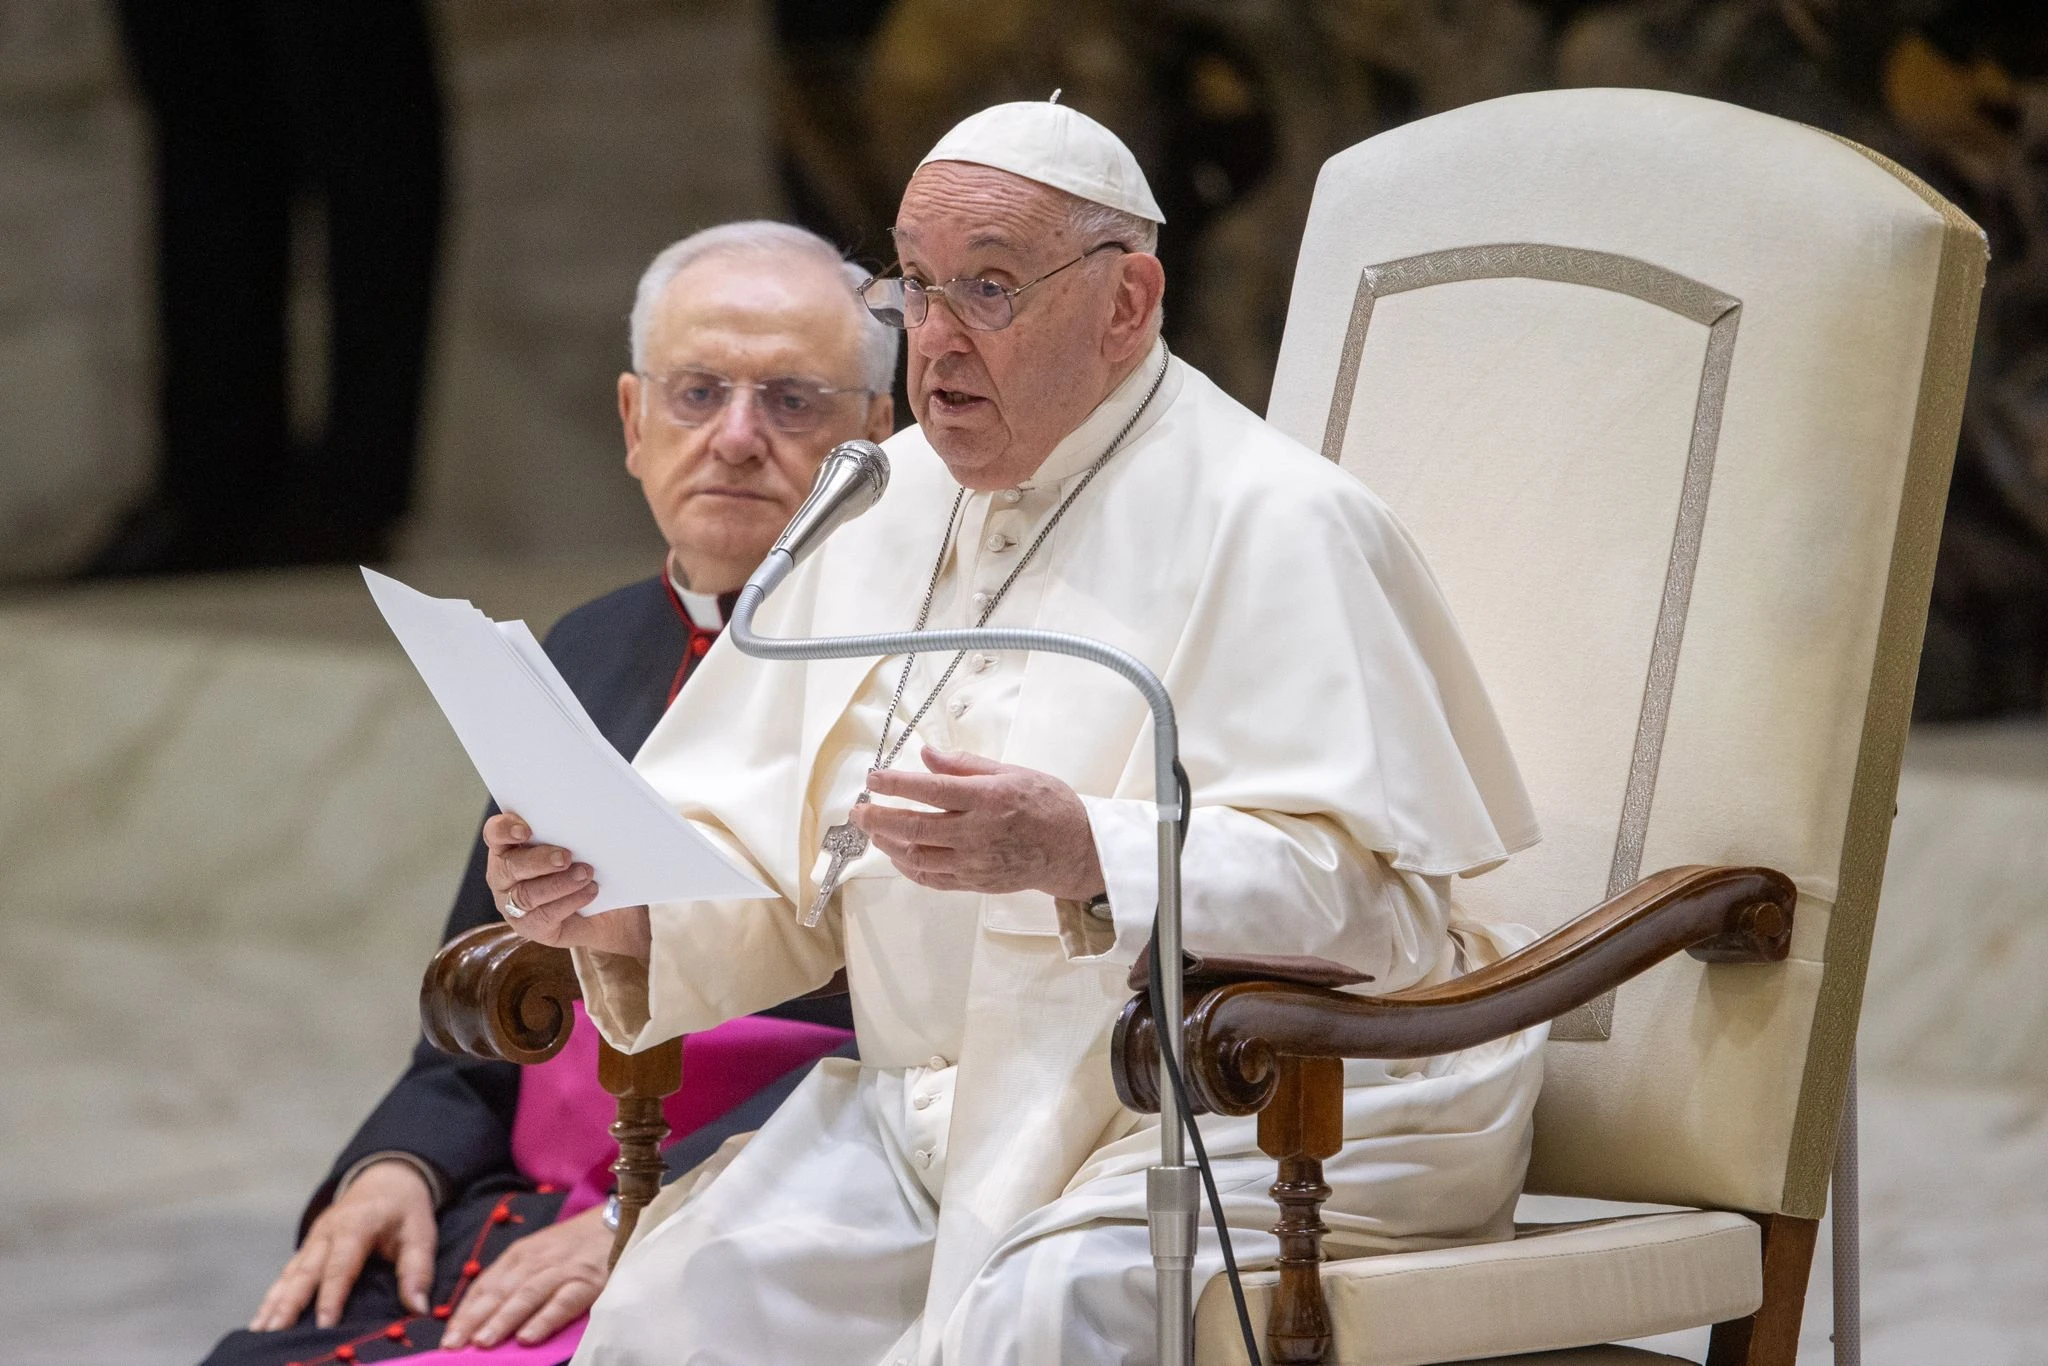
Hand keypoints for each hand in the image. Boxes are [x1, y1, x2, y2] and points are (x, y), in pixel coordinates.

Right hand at [250, 1159, 435, 1330]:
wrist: (387, 1178)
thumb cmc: (405, 1209)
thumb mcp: (421, 1233)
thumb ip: (418, 1269)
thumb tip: (419, 1308)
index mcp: (356, 1225)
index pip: (341, 1265)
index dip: (332, 1296)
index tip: (324, 1324)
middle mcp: (328, 1232)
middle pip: (306, 1271)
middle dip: (290, 1303)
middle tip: (277, 1331)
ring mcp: (314, 1238)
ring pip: (291, 1273)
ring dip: (275, 1302)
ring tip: (261, 1330)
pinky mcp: (309, 1246)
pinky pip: (288, 1273)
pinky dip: (273, 1295)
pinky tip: (261, 1319)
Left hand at [440, 1202, 611, 1349]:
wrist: (620, 1221)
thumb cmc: (574, 1246)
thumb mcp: (539, 1254)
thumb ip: (513, 1279)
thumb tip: (479, 1316)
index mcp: (520, 1254)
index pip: (486, 1284)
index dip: (466, 1311)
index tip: (448, 1337)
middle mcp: (537, 1260)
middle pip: (501, 1290)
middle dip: (476, 1318)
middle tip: (455, 1344)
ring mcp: (563, 1270)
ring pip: (527, 1295)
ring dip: (504, 1319)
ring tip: (484, 1342)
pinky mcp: (589, 1281)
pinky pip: (564, 1302)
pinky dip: (544, 1319)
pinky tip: (528, 1336)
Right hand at [484, 811, 650, 957]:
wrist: (608, 908)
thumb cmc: (587, 865)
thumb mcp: (579, 845)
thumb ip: (570, 833)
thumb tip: (586, 818)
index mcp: (510, 847)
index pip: (495, 834)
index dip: (504, 830)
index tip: (526, 830)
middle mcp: (505, 876)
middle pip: (509, 866)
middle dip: (538, 860)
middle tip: (565, 857)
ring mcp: (513, 905)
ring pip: (526, 895)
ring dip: (558, 883)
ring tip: (586, 874)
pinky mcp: (531, 927)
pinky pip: (544, 916)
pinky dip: (569, 902)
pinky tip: (590, 891)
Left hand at [852, 747, 1104, 899]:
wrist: (1074, 850)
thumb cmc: (1047, 805)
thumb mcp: (1012, 771)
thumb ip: (966, 764)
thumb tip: (927, 754)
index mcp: (988, 799)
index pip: (931, 790)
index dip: (896, 784)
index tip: (873, 778)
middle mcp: (977, 833)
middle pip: (915, 828)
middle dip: (879, 818)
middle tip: (859, 811)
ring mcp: (974, 863)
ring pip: (918, 857)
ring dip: (888, 844)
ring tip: (873, 830)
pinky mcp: (974, 883)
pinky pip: (931, 879)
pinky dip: (908, 867)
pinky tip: (897, 854)